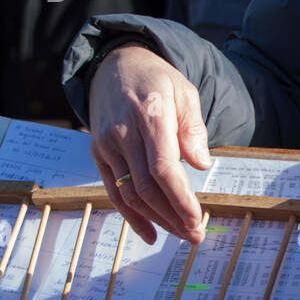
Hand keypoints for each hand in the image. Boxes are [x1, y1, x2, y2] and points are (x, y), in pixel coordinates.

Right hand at [88, 45, 210, 244]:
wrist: (115, 65)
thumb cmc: (157, 80)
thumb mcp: (185, 92)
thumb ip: (193, 129)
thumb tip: (201, 164)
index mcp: (149, 115)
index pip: (163, 168)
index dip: (180, 199)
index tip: (197, 219)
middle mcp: (122, 132)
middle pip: (146, 188)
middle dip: (173, 217)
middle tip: (196, 234)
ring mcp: (106, 144)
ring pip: (129, 194)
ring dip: (156, 220)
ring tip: (181, 234)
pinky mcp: (97, 153)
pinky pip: (113, 191)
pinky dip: (131, 216)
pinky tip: (150, 232)